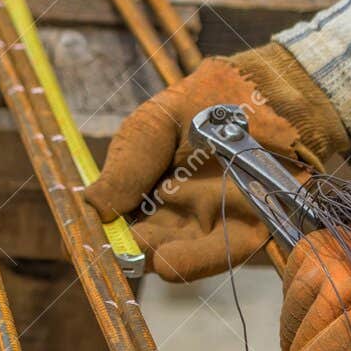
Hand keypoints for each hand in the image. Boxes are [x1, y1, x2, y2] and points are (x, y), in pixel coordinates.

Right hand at [84, 51, 338, 281]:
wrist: (264, 90)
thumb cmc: (203, 104)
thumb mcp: (150, 128)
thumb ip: (125, 166)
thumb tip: (90, 206)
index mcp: (147, 192)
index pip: (118, 223)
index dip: (100, 234)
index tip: (86, 240)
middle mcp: (177, 214)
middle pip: (143, 246)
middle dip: (124, 253)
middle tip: (106, 254)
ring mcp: (211, 224)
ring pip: (175, 256)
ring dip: (153, 260)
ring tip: (132, 258)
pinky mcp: (248, 230)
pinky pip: (216, 254)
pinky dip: (188, 261)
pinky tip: (164, 259)